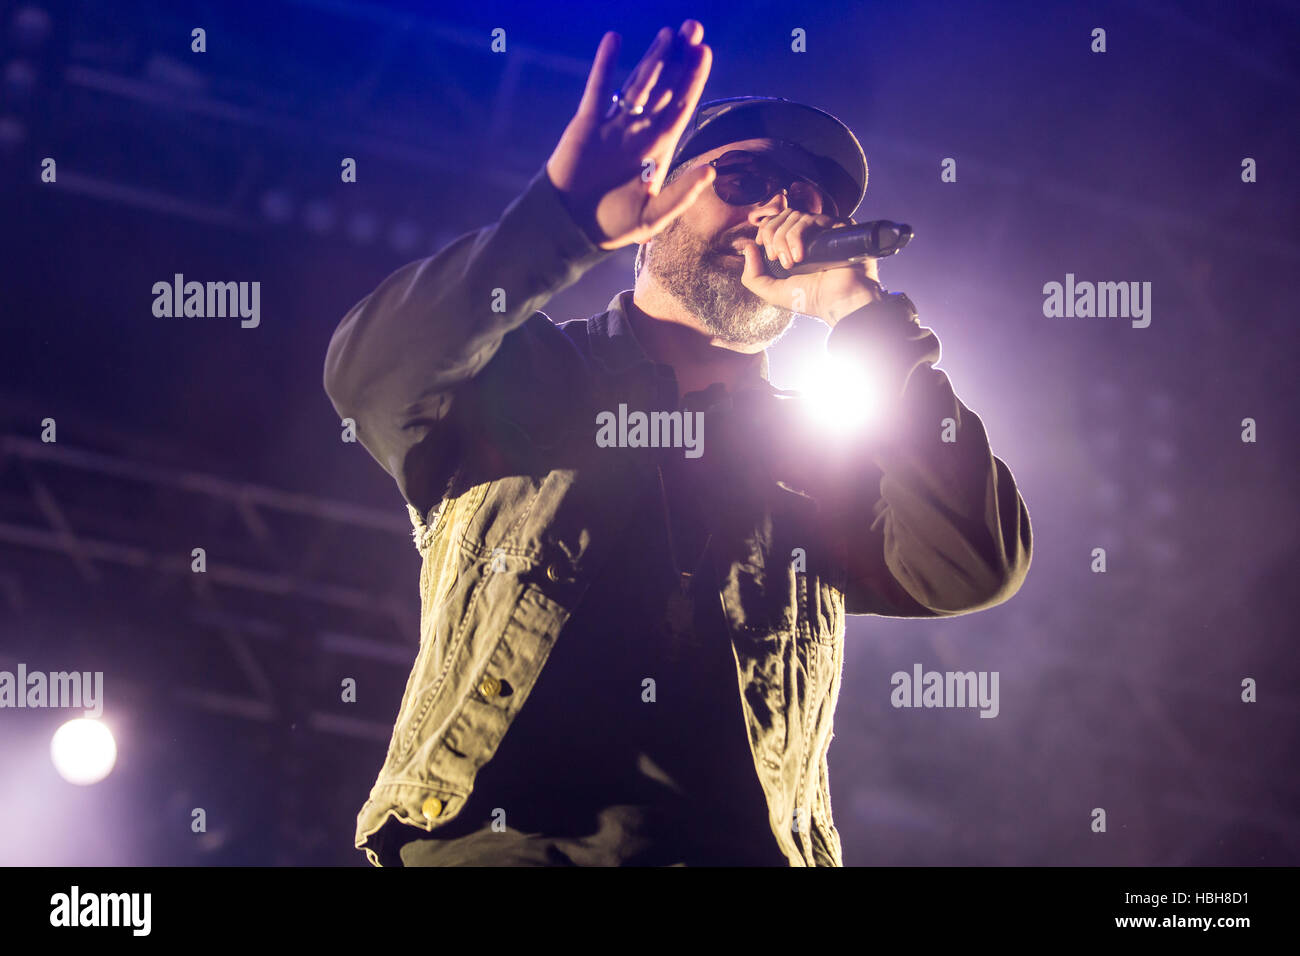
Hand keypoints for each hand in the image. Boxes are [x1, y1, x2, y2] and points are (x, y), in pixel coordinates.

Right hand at [546, 22, 716, 250]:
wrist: (569, 226)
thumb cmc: (612, 225)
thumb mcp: (651, 218)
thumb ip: (681, 195)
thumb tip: (712, 171)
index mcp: (658, 150)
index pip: (682, 108)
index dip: (693, 80)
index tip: (704, 53)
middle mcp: (639, 132)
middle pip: (666, 88)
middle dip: (680, 59)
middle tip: (694, 28)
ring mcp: (614, 125)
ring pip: (638, 84)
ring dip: (653, 58)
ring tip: (669, 33)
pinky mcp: (587, 123)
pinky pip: (598, 88)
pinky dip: (605, 65)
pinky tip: (614, 41)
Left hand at [738, 209, 882, 324]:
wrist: (840, 302)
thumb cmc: (811, 299)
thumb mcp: (773, 292)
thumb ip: (753, 276)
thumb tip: (747, 247)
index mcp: (796, 243)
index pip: (776, 221)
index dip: (765, 230)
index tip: (764, 250)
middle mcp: (811, 233)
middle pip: (783, 215)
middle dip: (772, 235)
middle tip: (776, 258)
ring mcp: (825, 228)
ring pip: (795, 216)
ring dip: (784, 239)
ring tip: (791, 263)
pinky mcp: (837, 226)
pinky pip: (810, 219)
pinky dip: (797, 236)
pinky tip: (801, 257)